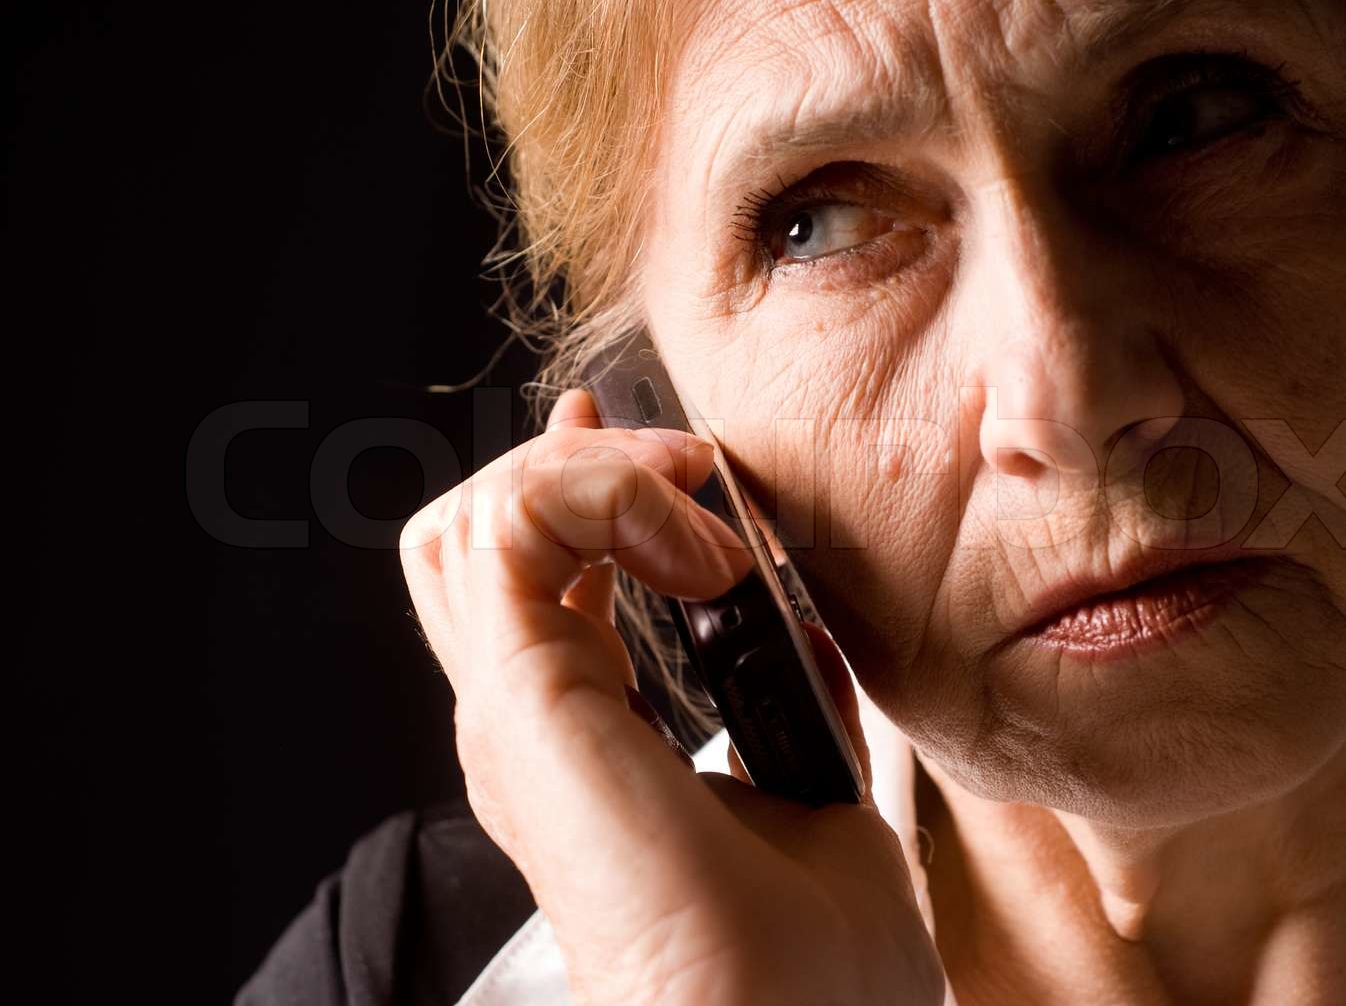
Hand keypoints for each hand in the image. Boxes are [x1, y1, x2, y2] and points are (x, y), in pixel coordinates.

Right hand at [400, 388, 945, 1005]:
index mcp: (580, 739)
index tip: (656, 446)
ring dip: (594, 470)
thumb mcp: (810, 782)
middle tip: (689, 469)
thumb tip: (795, 625)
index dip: (579, 487)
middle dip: (586, 464)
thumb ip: (790, 698)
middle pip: (481, 535)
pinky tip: (696, 549)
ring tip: (695, 504)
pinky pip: (514, 527)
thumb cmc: (806, 962)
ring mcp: (516, 712)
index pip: (524, 578)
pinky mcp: (526, 700)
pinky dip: (604, 494)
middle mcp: (530, 722)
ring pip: (479, 518)